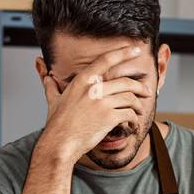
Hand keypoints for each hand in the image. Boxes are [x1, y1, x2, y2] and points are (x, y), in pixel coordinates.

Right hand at [37, 46, 153, 163]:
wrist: (60, 143)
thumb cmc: (56, 125)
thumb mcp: (53, 101)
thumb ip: (51, 87)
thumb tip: (45, 78)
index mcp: (82, 80)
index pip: (107, 60)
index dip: (124, 53)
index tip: (137, 50)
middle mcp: (93, 88)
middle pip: (126, 82)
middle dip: (140, 87)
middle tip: (147, 91)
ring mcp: (102, 102)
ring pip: (130, 98)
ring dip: (139, 105)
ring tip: (140, 111)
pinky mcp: (109, 117)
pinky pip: (129, 114)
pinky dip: (134, 120)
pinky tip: (133, 125)